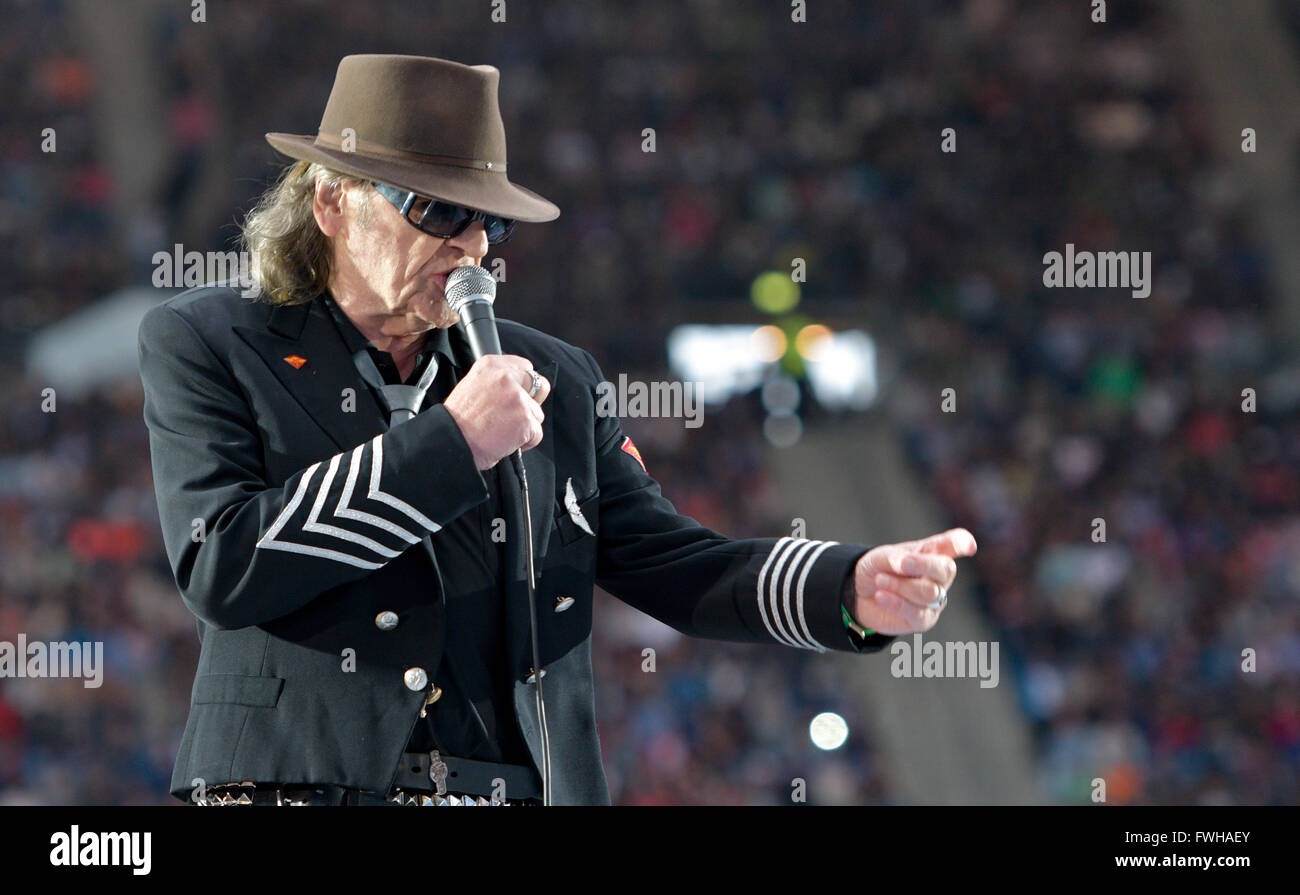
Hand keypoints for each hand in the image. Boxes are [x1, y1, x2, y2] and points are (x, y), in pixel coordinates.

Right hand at [443, 354, 550, 469]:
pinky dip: (527, 442)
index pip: (525, 367)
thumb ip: (495, 381)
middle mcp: (506, 377)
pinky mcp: (525, 419)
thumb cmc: (458, 421)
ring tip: (504, 431)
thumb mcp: (472, 385)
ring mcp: (518, 398)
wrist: (453, 440)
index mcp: (491, 365)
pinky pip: (537, 433)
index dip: (524, 384)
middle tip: (518, 415)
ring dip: (526, 425)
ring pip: (538, 413)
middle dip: (533, 402)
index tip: (520, 394)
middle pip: (540, 386)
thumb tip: (515, 388)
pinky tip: (508, 442)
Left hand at [849, 528, 976, 635]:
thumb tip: (905, 563)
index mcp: (933, 553)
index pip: (953, 545)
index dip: (962, 544)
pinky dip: (896, 602)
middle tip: (900, 563)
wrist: (859, 593)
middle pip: (946, 570)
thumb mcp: (882, 556)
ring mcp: (935, 599)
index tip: (968, 546)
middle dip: (922, 565)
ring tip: (880, 580)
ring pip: (928, 593)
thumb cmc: (878, 568)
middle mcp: (939, 576)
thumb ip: (896, 558)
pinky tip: (880, 596)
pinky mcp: (924, 620)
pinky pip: (917, 613)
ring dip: (900, 586)